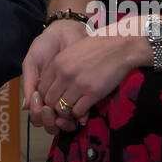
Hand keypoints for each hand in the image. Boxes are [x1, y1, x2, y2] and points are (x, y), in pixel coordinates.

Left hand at [34, 14, 141, 135]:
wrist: (119, 48)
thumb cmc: (96, 48)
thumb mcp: (71, 52)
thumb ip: (59, 66)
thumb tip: (49, 84)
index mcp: (57, 62)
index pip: (41, 88)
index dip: (46, 97)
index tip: (54, 99)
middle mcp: (65, 74)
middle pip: (49, 100)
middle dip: (54, 106)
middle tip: (62, 107)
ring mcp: (79, 84)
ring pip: (62, 108)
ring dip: (66, 112)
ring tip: (72, 109)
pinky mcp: (93, 93)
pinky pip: (78, 111)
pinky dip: (79, 114)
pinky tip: (83, 109)